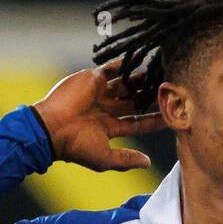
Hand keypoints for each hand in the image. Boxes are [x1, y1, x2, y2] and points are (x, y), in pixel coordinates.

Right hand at [33, 61, 166, 171]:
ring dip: (142, 79)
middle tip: (169, 90)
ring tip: (161, 73)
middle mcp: (106, 108)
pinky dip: (127, 63)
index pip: (137, 122)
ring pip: (126, 84)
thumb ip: (126, 159)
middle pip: (134, 101)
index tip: (170, 115)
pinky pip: (113, 67)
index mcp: (108, 127)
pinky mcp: (93, 78)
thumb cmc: (76, 146)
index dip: (153, 119)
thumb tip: (147, 163)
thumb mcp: (104, 157)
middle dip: (150, 96)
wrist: (52, 127)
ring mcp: (99, 92)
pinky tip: (144, 60)